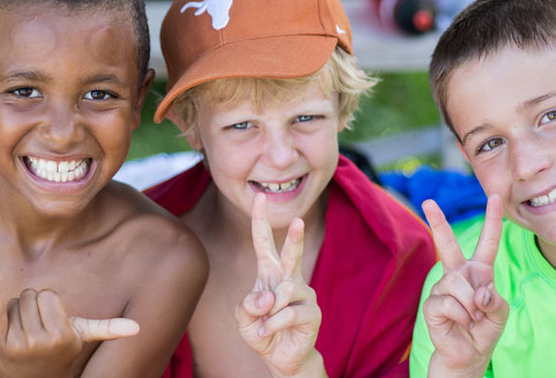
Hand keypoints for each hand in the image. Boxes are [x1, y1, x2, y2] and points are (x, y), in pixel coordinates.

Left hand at [0, 270, 139, 376]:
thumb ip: (109, 329)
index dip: (48, 303)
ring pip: (14, 303)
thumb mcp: (84, 339)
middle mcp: (39, 340)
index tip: (51, 320)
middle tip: (37, 326)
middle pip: (30, 295)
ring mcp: (18, 343)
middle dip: (32, 306)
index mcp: (62, 335)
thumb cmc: (61, 352)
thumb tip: (138, 327)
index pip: (48, 295)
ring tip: (24, 330)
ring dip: (17, 312)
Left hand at [235, 193, 325, 377]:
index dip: (260, 220)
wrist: (281, 358)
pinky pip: (287, 314)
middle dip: (295, 237)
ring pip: (282, 293)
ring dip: (267, 313)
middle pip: (291, 253)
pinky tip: (268, 334)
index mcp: (270, 272)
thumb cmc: (262, 331)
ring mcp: (303, 295)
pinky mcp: (312, 313)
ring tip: (265, 325)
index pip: (264, 242)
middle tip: (298, 220)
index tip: (259, 197)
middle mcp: (288, 278)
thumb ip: (247, 305)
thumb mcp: (243, 318)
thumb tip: (269, 298)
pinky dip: (272, 326)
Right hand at [421, 194, 508, 377]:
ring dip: (472, 307)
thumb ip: (495, 299)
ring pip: (459, 285)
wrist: (469, 355)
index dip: (493, 219)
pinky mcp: (432, 303)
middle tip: (427, 202)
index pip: (488, 242)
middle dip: (437, 222)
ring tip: (471, 319)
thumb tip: (477, 293)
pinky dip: (461, 316)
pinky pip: (450, 303)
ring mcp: (442, 287)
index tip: (496, 196)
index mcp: (479, 271)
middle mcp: (459, 274)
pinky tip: (460, 323)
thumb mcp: (500, 313)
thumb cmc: (485, 330)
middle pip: (448, 244)